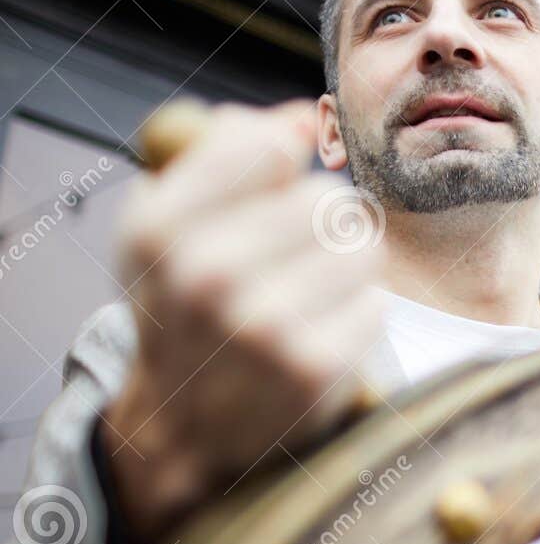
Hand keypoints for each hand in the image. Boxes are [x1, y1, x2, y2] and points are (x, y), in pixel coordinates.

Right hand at [99, 101, 387, 543]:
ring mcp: (262, 323)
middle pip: (326, 197)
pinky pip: (376, 302)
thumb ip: (226, 159)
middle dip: (322, 224)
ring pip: (362, 245)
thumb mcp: (170, 229)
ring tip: (310, 296)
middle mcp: (204, 273)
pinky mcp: (315, 365)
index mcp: (159, 228)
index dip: (284, 163)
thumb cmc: (186, 311)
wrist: (184, 428)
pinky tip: (321, 334)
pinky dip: (358, 316)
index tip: (274, 192)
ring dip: (348, 268)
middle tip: (292, 262)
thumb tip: (300, 115)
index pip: (263, 146)